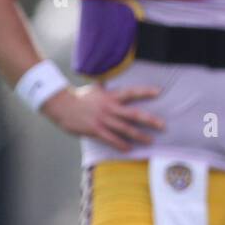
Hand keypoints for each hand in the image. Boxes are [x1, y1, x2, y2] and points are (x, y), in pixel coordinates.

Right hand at [42, 84, 163, 151]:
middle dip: (150, 120)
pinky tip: (130, 148)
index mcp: (110, 96)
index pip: (132, 92)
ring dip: (139, 136)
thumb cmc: (79, 97)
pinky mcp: (95, 130)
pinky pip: (111, 139)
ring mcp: (103, 120)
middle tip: (163, 125)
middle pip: (134, 114)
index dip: (145, 91)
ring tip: (151, 140)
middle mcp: (109, 108)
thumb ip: (106, 86)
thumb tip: (110, 75)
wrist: (61, 106)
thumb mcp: (95, 89)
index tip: (159, 92)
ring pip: (125, 129)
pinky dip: (121, 144)